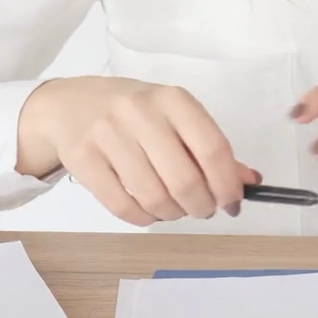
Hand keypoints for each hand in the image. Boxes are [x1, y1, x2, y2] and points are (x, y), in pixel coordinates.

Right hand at [16, 76, 257, 226]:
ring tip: (175, 209)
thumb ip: (209, 147)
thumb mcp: (174, 116)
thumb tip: (248, 183)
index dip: (228, 183)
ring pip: (154, 196)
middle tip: (203, 210)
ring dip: (173, 214)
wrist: (68, 105)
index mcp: (173, 99)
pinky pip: (122, 206)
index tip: (233, 203)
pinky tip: (150, 212)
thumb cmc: (133, 112)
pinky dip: (144, 218)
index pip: (212, 147)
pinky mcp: (82, 159)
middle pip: (184, 179)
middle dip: (201, 205)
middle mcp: (140, 112)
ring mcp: (107, 135)